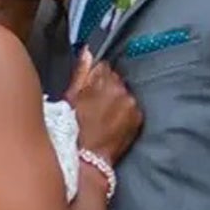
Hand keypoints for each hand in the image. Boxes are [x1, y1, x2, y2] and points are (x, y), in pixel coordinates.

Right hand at [64, 48, 141, 164]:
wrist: (88, 158)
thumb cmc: (73, 128)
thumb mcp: (71, 97)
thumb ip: (81, 71)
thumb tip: (88, 50)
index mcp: (102, 80)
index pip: (104, 66)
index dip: (96, 77)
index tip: (91, 87)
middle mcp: (120, 88)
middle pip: (116, 79)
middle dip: (108, 87)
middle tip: (96, 104)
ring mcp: (131, 103)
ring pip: (125, 93)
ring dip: (118, 99)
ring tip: (105, 115)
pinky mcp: (138, 117)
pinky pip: (132, 107)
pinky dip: (125, 112)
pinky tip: (114, 122)